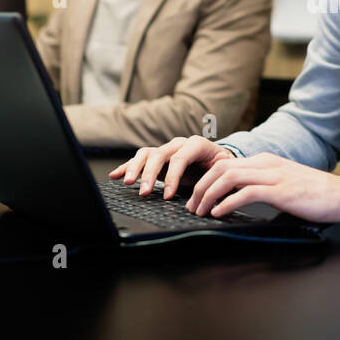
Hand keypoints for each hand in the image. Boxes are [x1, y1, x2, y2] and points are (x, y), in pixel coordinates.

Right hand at [110, 135, 233, 197]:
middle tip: (144, 192)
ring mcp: (167, 149)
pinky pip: (140, 159)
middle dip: (150, 174)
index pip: (180, 159)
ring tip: (128, 183)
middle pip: (159, 155)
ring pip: (146, 154)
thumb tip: (218, 177)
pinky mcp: (157, 157)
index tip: (168, 196)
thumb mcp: (224, 171)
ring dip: (135, 169)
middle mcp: (179, 144)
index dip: (172, 177)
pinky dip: (127, 166)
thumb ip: (220, 174)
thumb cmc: (220, 167)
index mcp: (196, 145)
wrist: (219, 160)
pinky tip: (115, 175)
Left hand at [188, 153, 339, 223]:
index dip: (205, 179)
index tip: (197, 197)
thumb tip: (240, 199)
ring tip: (201, 211)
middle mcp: (267, 164)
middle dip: (201, 187)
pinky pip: (245, 193)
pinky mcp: (281, 191)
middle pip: (221, 168)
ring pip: (229, 177)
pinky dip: (227, 203)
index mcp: (266, 161)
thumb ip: (263, 186)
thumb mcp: (284, 184)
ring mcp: (273, 175)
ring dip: (209, 195)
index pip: (226, 164)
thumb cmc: (316, 194)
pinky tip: (219, 213)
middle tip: (192, 205)